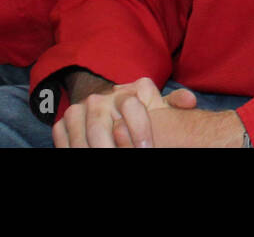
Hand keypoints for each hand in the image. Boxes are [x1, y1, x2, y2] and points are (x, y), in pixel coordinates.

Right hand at [52, 77, 245, 147]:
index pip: (131, 107)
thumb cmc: (141, 112)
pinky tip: (87, 157)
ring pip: (81, 137)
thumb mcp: (159, 107)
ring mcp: (78, 111)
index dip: (140, 130)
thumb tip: (190, 101)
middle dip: (114, 148)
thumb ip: (174, 102)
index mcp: (126, 92)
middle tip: (126, 158)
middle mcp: (99, 99)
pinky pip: (64, 141)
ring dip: (92, 151)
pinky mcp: (63, 123)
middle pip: (101, 127)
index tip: (147, 148)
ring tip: (108, 161)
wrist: (110, 109)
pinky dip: (73, 150)